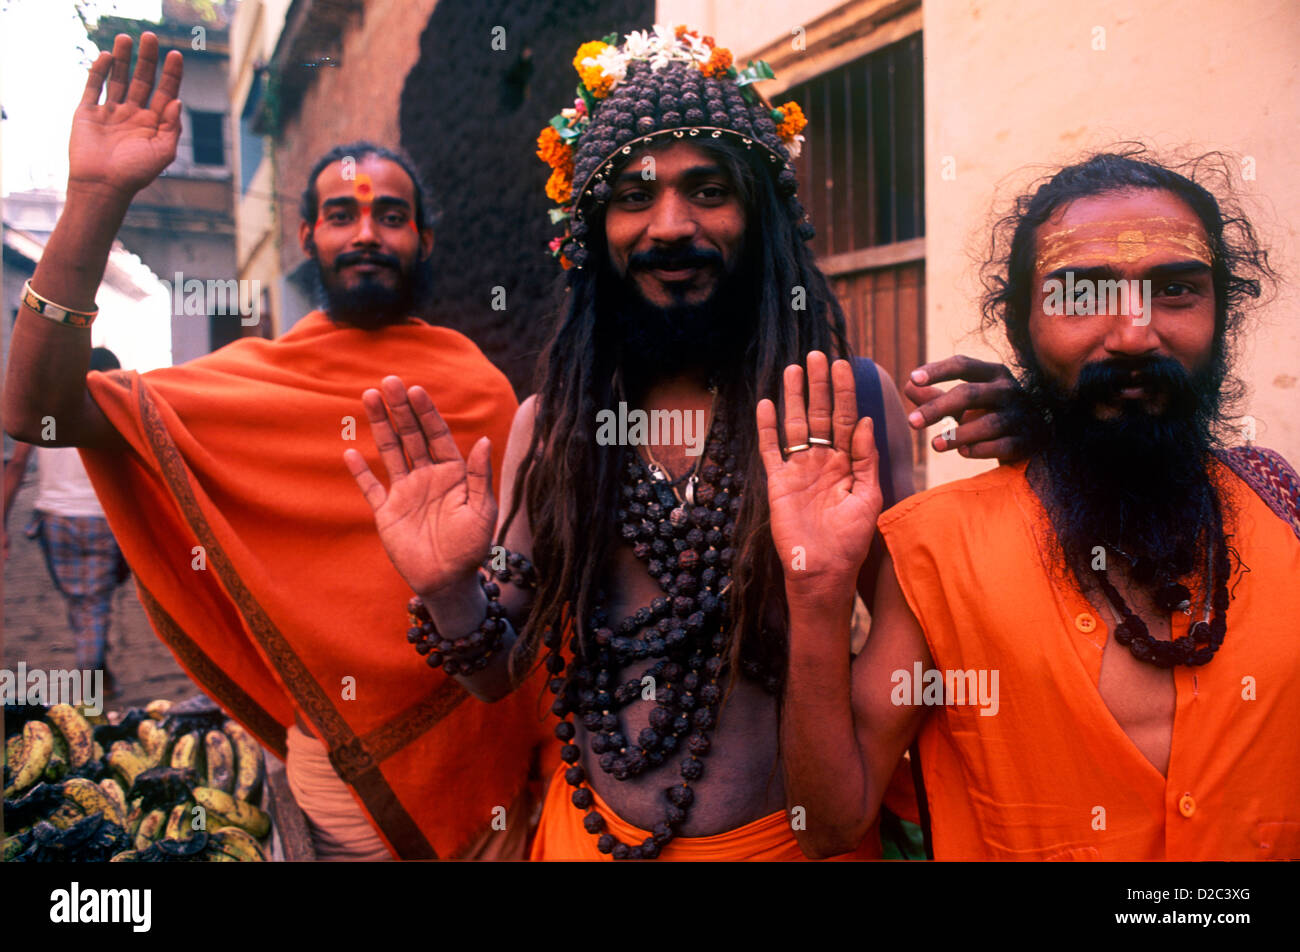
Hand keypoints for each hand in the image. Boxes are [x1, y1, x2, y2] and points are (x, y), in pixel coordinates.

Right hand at [69, 33, 183, 197]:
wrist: (102, 185)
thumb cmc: (135, 174)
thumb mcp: (163, 153)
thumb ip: (173, 127)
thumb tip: (177, 100)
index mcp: (153, 124)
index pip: (165, 92)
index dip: (171, 74)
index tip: (175, 55)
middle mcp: (133, 114)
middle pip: (142, 80)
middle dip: (147, 59)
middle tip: (151, 37)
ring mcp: (110, 112)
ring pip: (119, 79)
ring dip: (123, 58)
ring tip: (126, 37)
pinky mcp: (88, 112)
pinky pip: (94, 87)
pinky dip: (99, 71)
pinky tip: (108, 57)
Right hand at [344, 376, 496, 600]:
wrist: (448, 582)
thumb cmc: (471, 548)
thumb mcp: (482, 511)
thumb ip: (478, 476)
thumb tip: (482, 440)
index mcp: (452, 473)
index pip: (437, 435)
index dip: (427, 413)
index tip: (416, 390)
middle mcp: (427, 476)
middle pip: (411, 435)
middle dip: (400, 409)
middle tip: (389, 381)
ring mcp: (405, 492)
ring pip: (390, 451)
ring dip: (380, 426)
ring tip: (368, 397)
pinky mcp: (387, 512)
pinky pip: (371, 488)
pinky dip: (360, 472)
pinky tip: (349, 452)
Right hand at [757, 352, 882, 597]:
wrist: (824, 570)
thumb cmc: (851, 539)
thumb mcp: (869, 497)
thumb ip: (867, 459)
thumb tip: (868, 422)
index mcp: (847, 463)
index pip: (847, 419)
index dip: (845, 392)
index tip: (843, 365)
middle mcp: (822, 461)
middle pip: (820, 414)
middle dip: (819, 385)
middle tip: (816, 356)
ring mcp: (799, 470)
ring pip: (795, 425)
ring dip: (794, 397)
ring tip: (793, 369)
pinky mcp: (778, 482)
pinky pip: (771, 450)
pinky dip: (767, 428)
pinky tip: (766, 404)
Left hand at [902, 354, 1026, 460]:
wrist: (1034, 437)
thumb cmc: (991, 414)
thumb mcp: (965, 403)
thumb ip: (937, 396)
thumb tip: (908, 386)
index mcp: (994, 374)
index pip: (963, 365)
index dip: (937, 370)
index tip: (912, 378)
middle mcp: (1009, 391)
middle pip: (970, 394)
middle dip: (938, 408)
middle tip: (911, 422)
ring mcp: (1021, 416)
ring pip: (989, 424)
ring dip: (958, 435)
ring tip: (934, 445)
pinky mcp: (1027, 441)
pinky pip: (1003, 446)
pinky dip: (981, 450)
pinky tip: (963, 453)